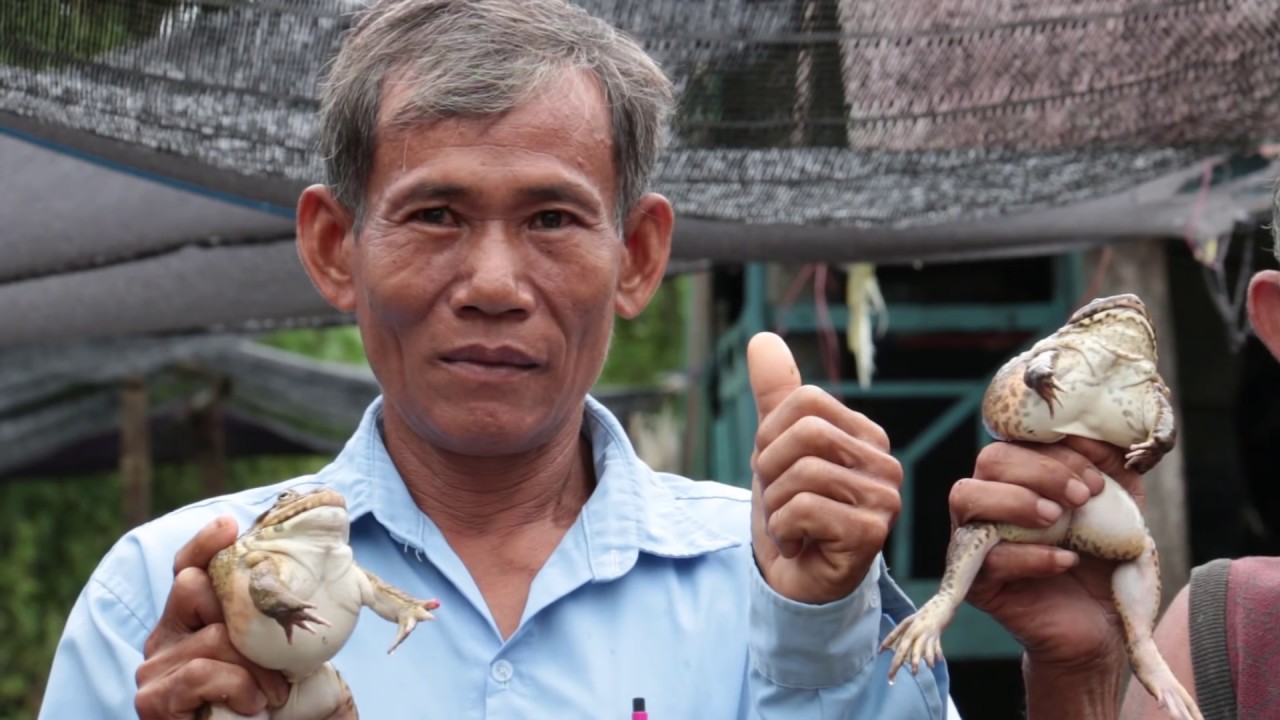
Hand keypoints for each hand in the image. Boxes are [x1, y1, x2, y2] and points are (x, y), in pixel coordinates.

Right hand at [135, 517, 290, 718]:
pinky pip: (202, 671)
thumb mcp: (276, 651)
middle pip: (195, 589)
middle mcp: (164, 638)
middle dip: (246, 619)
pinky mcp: (154, 700)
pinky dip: (237, 686)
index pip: (188, 568)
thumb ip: (270, 617)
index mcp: (190, 620)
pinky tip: (252, 705)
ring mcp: (153, 669)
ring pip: (212, 636)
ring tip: (273, 694)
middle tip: (276, 657)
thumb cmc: (271, 701)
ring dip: (256, 668)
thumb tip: (307, 568)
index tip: (230, 526)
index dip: (205, 545)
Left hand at [747, 332, 902, 604]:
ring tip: (792, 525)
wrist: (797, 584)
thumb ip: (774, 397)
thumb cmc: (793, 515)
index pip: (806, 401)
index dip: (771, 433)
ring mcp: (884, 500)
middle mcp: (885, 463)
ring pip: (802, 473)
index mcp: (867, 436)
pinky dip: (784, 529)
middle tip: (780, 500)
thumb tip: (761, 338)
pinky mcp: (871, 534)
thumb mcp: (776, 450)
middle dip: (771, 469)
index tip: (776, 469)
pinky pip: (804, 508)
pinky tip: (799, 544)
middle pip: (804, 433)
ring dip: (776, 505)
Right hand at [951, 436, 1139, 671]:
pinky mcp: (976, 580)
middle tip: (1080, 499)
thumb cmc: (1103, 555)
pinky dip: (1031, 555)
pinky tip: (1066, 560)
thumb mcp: (1119, 503)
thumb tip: (1091, 434)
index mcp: (1018, 477)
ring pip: (966, 498)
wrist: (1103, 621)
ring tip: (1058, 521)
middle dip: (1038, 473)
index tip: (1096, 480)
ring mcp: (975, 538)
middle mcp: (988, 501)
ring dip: (1016, 502)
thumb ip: (1108, 465)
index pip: (1020, 440)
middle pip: (989, 461)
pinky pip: (988, 557)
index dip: (1055, 451)